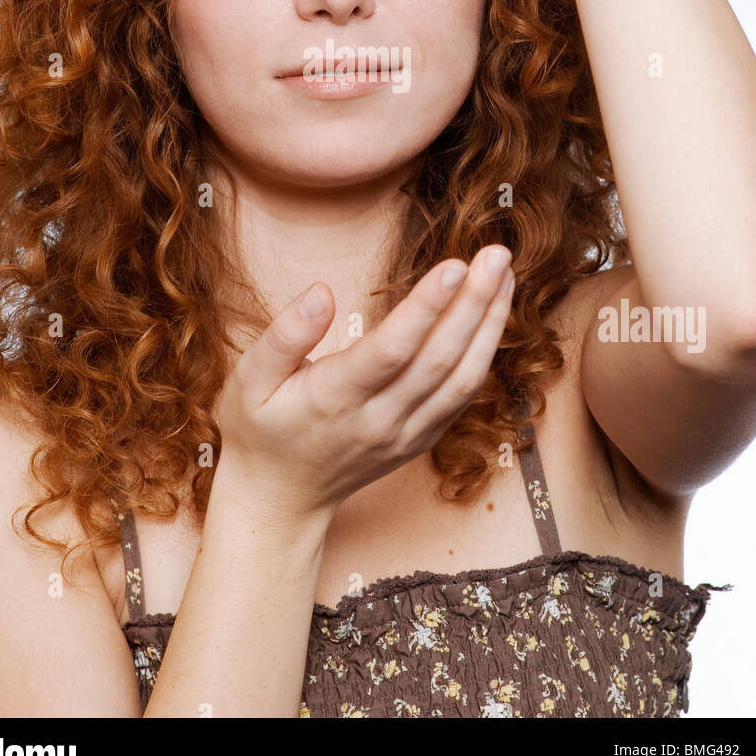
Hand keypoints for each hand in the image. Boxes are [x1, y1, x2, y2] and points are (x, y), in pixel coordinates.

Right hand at [215, 245, 514, 520]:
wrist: (279, 501)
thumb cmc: (260, 431)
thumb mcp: (249, 379)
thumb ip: (285, 335)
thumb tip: (321, 291)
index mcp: (335, 400)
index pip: (392, 350)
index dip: (426, 308)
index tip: (456, 265)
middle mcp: (379, 420)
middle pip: (439, 359)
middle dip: (474, 303)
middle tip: (497, 254)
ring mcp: (406, 434)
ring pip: (463, 379)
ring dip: (489, 325)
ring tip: (506, 274)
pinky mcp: (421, 438)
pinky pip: (463, 396)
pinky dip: (484, 353)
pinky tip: (493, 314)